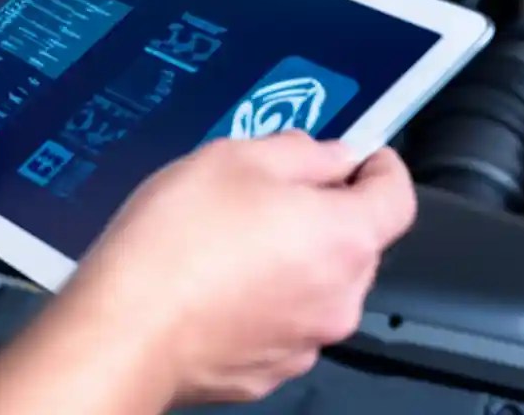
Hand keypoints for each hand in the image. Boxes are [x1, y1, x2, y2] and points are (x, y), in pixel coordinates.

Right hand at [62, 133, 415, 405]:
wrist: (125, 330)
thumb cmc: (175, 243)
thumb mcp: (233, 159)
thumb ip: (298, 152)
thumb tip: (328, 155)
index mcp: (344, 237)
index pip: (398, 198)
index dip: (382, 169)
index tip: (365, 156)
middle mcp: (339, 297)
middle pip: (354, 244)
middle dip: (321, 214)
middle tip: (264, 192)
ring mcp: (305, 341)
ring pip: (314, 286)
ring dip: (287, 261)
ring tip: (223, 242)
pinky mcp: (267, 371)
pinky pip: (278, 323)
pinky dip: (258, 302)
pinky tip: (210, 284)